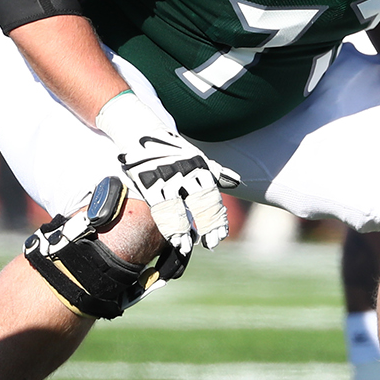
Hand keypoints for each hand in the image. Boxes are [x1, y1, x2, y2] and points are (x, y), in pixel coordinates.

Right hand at [95, 92, 239, 254]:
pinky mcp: (147, 182)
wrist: (143, 132)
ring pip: (177, 210)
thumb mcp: (197, 157)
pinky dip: (167, 225)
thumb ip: (217, 171)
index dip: (217, 218)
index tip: (220, 235)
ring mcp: (165, 177)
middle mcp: (185, 172)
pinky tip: (173, 237)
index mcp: (200, 167)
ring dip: (182, 231)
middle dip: (206, 226)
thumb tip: (237, 182)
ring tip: (187, 247)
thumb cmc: (173, 149)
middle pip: (199, 205)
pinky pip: (159, 209)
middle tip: (211, 244)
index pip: (212, 198)